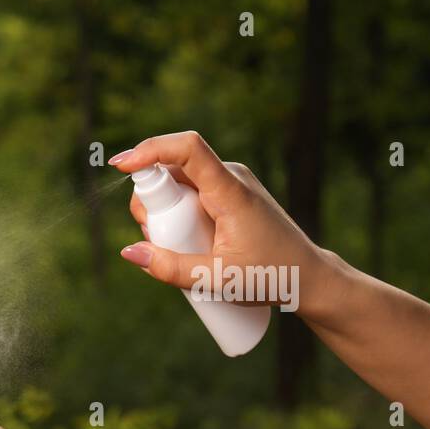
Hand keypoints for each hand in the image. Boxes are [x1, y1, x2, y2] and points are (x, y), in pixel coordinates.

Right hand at [108, 131, 346, 321]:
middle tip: (153, 238)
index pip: (188, 148)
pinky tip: (184, 242)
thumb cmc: (271, 277)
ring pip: (179, 182)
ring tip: (176, 248)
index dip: (150, 149)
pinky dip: (176, 211)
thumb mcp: (215, 280)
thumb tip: (130, 251)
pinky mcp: (230, 195)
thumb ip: (170, 268)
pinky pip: (191, 191)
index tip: (120, 166)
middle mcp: (231, 178)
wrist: (309, 277)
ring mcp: (232, 184)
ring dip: (163, 209)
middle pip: (173, 169)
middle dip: (149, 199)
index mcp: (231, 192)